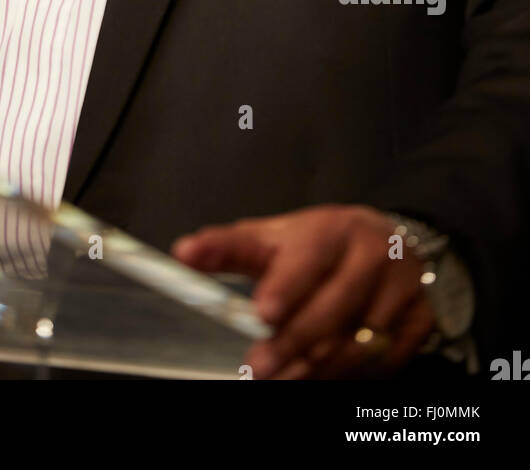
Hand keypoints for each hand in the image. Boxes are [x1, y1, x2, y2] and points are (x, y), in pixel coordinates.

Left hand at [171, 204, 436, 378]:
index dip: (287, 284)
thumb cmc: (321, 244)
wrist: (391, 243)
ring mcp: (403, 288)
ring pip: (359, 341)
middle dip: (294, 341)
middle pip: (334, 306)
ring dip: (319, 366)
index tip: (264, 310)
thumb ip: (230, 247)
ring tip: (286, 378)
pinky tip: (324, 375)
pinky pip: (385, 360)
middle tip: (260, 367)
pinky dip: (352, 374)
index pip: (309, 256)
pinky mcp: (422, 319)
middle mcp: (372, 254)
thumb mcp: (275, 237)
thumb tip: (184, 252)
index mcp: (331, 228)